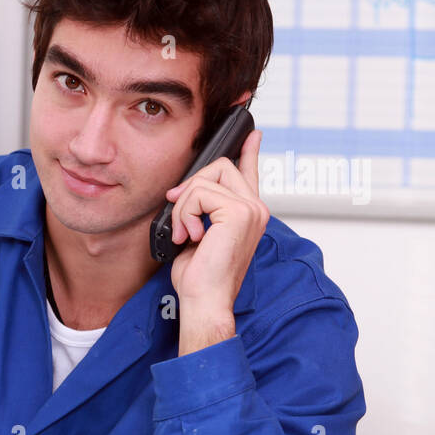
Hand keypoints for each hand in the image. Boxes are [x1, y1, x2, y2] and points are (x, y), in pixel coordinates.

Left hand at [164, 129, 267, 314]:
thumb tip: (182, 189)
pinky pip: (200, 194)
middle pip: (220, 167)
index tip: (251, 134)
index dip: (249, 151)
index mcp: (248, 213)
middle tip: (178, 216)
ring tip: (184, 234)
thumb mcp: (196, 234)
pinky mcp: (239, 213)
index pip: (250, 173)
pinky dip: (184, 214)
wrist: (204, 300)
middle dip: (190, 188)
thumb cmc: (199, 276)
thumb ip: (199, 209)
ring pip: (207, 179)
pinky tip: (189, 236)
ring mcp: (251, 209)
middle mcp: (256, 209)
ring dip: (183, 206)